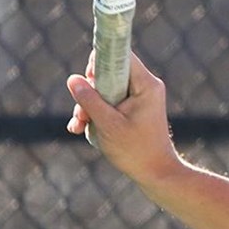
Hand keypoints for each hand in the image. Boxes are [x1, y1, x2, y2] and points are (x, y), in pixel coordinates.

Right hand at [67, 51, 180, 184]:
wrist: (156, 173)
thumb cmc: (135, 150)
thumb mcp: (107, 125)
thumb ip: (89, 100)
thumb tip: (73, 79)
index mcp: (146, 84)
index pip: (120, 55)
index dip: (99, 62)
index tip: (88, 78)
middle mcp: (144, 86)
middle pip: (108, 73)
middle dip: (89, 92)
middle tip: (82, 113)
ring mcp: (138, 97)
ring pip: (104, 89)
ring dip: (87, 106)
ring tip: (79, 126)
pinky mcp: (131, 108)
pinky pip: (108, 102)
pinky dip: (94, 113)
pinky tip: (81, 129)